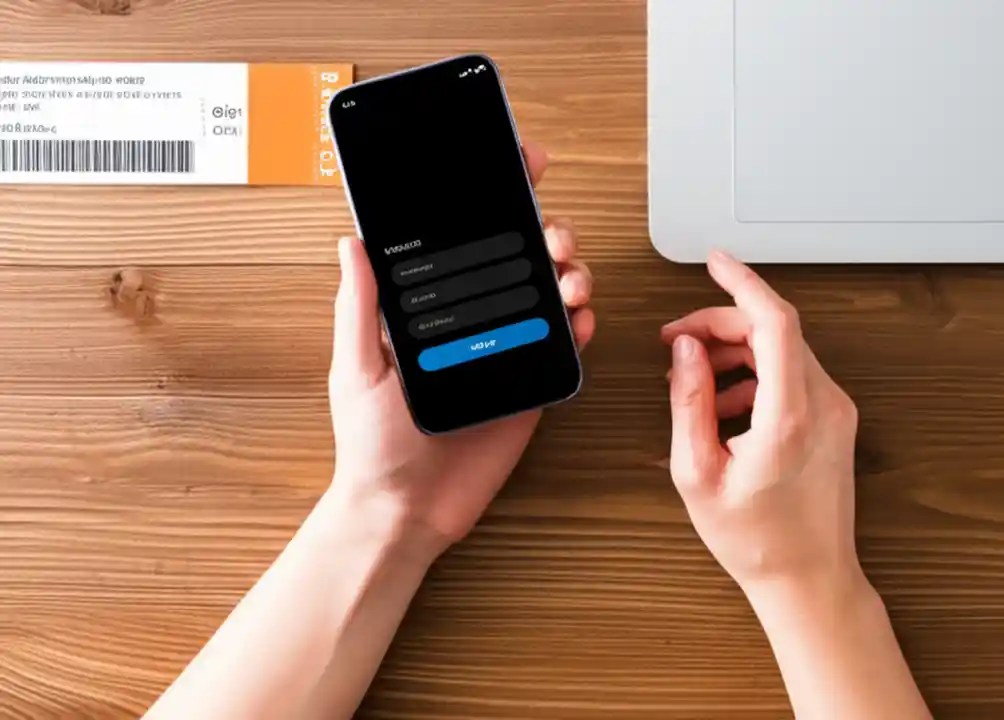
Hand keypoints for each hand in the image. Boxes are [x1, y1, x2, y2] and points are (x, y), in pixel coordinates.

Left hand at [328, 142, 595, 560]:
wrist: (408, 510)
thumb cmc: (372, 445)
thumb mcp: (355, 369)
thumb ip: (359, 308)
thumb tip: (351, 242)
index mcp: (432, 308)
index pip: (466, 240)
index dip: (497, 198)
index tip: (520, 164)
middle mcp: (474, 320)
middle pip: (520, 256)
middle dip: (547, 231)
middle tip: (553, 235)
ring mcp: (507, 348)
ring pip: (550, 292)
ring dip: (570, 271)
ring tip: (569, 277)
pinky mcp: (533, 383)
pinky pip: (565, 343)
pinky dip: (579, 322)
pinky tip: (577, 316)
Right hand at [661, 251, 860, 592]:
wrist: (809, 579)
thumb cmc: (756, 540)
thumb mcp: (697, 473)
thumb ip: (688, 403)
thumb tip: (685, 352)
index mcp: (789, 415)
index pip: (774, 321)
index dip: (742, 283)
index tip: (715, 263)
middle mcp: (823, 404)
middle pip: (774, 330)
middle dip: (721, 324)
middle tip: (677, 341)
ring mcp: (836, 411)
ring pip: (783, 351)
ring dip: (736, 352)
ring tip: (694, 381)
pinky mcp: (836, 421)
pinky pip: (793, 376)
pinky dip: (755, 376)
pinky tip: (723, 407)